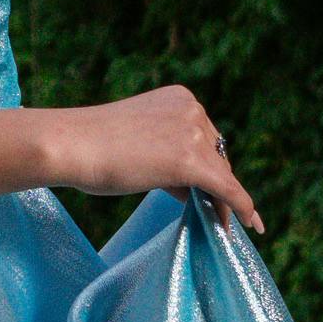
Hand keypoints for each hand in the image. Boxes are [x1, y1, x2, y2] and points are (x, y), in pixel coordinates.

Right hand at [46, 83, 263, 232]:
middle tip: (216, 213)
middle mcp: (192, 109)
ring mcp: (193, 133)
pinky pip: (228, 189)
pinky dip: (242, 207)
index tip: (210, 188)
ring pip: (221, 174)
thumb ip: (166, 155)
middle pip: (216, 155)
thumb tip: (190, 187)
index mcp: (179, 98)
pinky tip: (251, 223)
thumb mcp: (137, 141)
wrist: (71, 144)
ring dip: (223, 200)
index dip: (207, 165)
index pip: (204, 136)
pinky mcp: (192, 161)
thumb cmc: (90, 146)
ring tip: (223, 224)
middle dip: (215, 184)